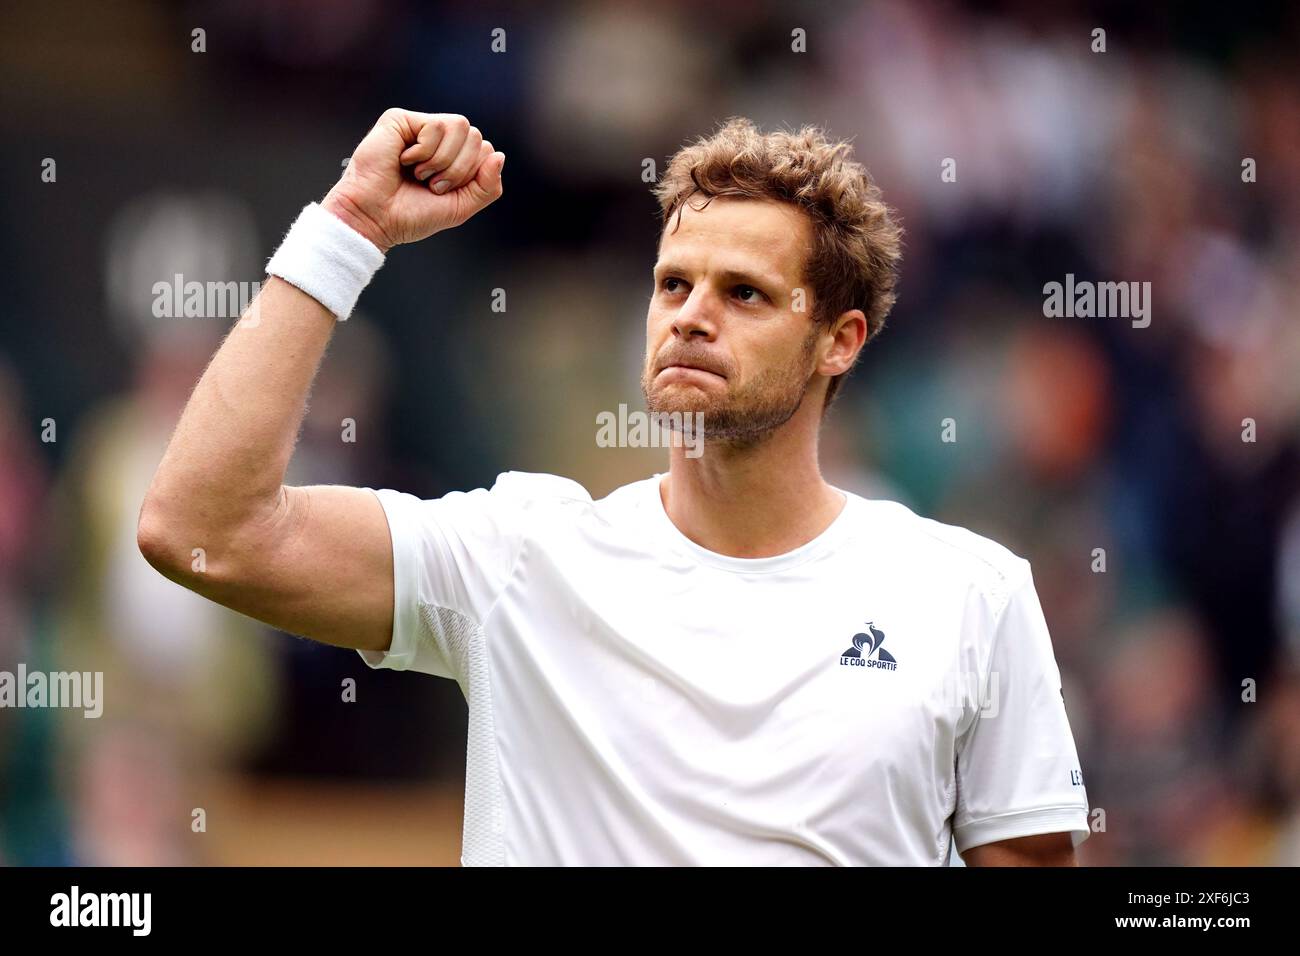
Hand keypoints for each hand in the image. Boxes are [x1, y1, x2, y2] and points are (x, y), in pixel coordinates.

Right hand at [321, 109, 504, 252]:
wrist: (375, 218)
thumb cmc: (412, 215)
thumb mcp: (461, 207)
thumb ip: (487, 186)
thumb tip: (498, 155)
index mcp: (453, 157)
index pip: (485, 150)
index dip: (471, 175)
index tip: (443, 191)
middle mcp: (438, 139)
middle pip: (476, 137)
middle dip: (458, 169)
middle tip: (431, 184)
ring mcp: (419, 127)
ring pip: (460, 126)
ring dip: (442, 160)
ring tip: (419, 174)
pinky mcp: (400, 119)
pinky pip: (435, 126)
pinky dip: (424, 152)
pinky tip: (403, 161)